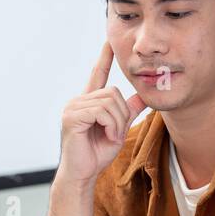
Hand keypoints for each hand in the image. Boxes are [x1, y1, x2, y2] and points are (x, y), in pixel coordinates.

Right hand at [56, 41, 146, 183]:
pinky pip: (102, 112)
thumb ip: (128, 111)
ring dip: (117, 123)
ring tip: (111, 137)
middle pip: (112, 92)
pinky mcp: (72, 117)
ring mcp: (73, 107)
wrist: (83, 174)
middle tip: (116, 133)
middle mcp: (78, 100)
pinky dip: (111, 126)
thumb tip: (142, 96)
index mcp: (88, 101)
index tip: (109, 41)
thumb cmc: (97, 153)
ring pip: (109, 102)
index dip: (104, 57)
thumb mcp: (119, 129)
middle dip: (122, 115)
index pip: (97, 74)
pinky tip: (107, 137)